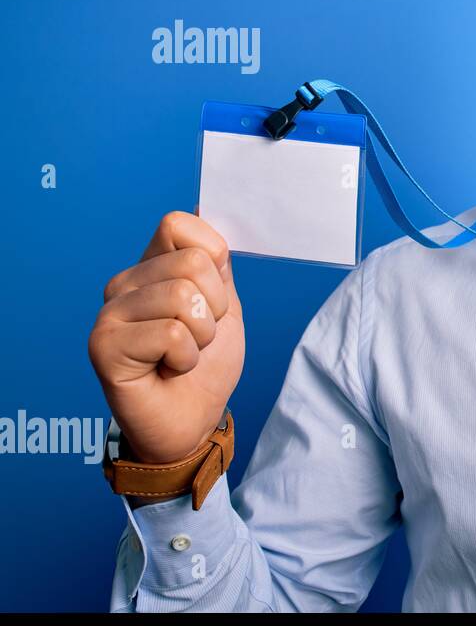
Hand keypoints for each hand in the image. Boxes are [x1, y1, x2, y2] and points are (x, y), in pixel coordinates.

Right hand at [88, 212, 243, 463]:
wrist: (193, 420)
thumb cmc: (206, 365)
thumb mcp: (222, 306)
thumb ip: (215, 262)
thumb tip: (202, 206)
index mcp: (151, 267)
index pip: (179, 223)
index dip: (213, 262)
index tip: (211, 300)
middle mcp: (124, 283)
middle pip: (192, 263)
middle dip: (214, 308)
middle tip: (196, 338)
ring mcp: (109, 313)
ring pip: (183, 297)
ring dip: (201, 336)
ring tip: (181, 355)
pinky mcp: (103, 345)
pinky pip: (171, 333)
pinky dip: (185, 358)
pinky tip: (167, 370)